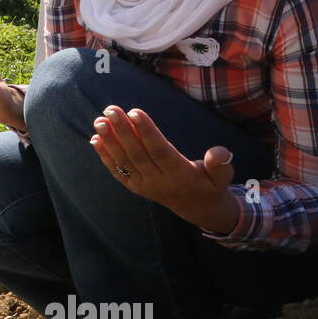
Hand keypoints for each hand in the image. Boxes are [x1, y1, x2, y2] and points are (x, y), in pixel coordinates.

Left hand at [88, 105, 240, 233]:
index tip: (134, 112)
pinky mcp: (135, 187)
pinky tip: (95, 139)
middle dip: (122, 131)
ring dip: (110, 141)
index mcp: (180, 176)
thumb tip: (221, 152)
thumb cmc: (211, 185)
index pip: (159, 151)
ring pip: (124, 162)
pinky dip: (105, 156)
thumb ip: (221, 165)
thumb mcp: (222, 178)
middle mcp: (158, 182)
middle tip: (110, 110)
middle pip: (137, 154)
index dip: (146, 132)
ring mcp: (144, 186)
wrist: (197, 209)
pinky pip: (118, 172)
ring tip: (99, 120)